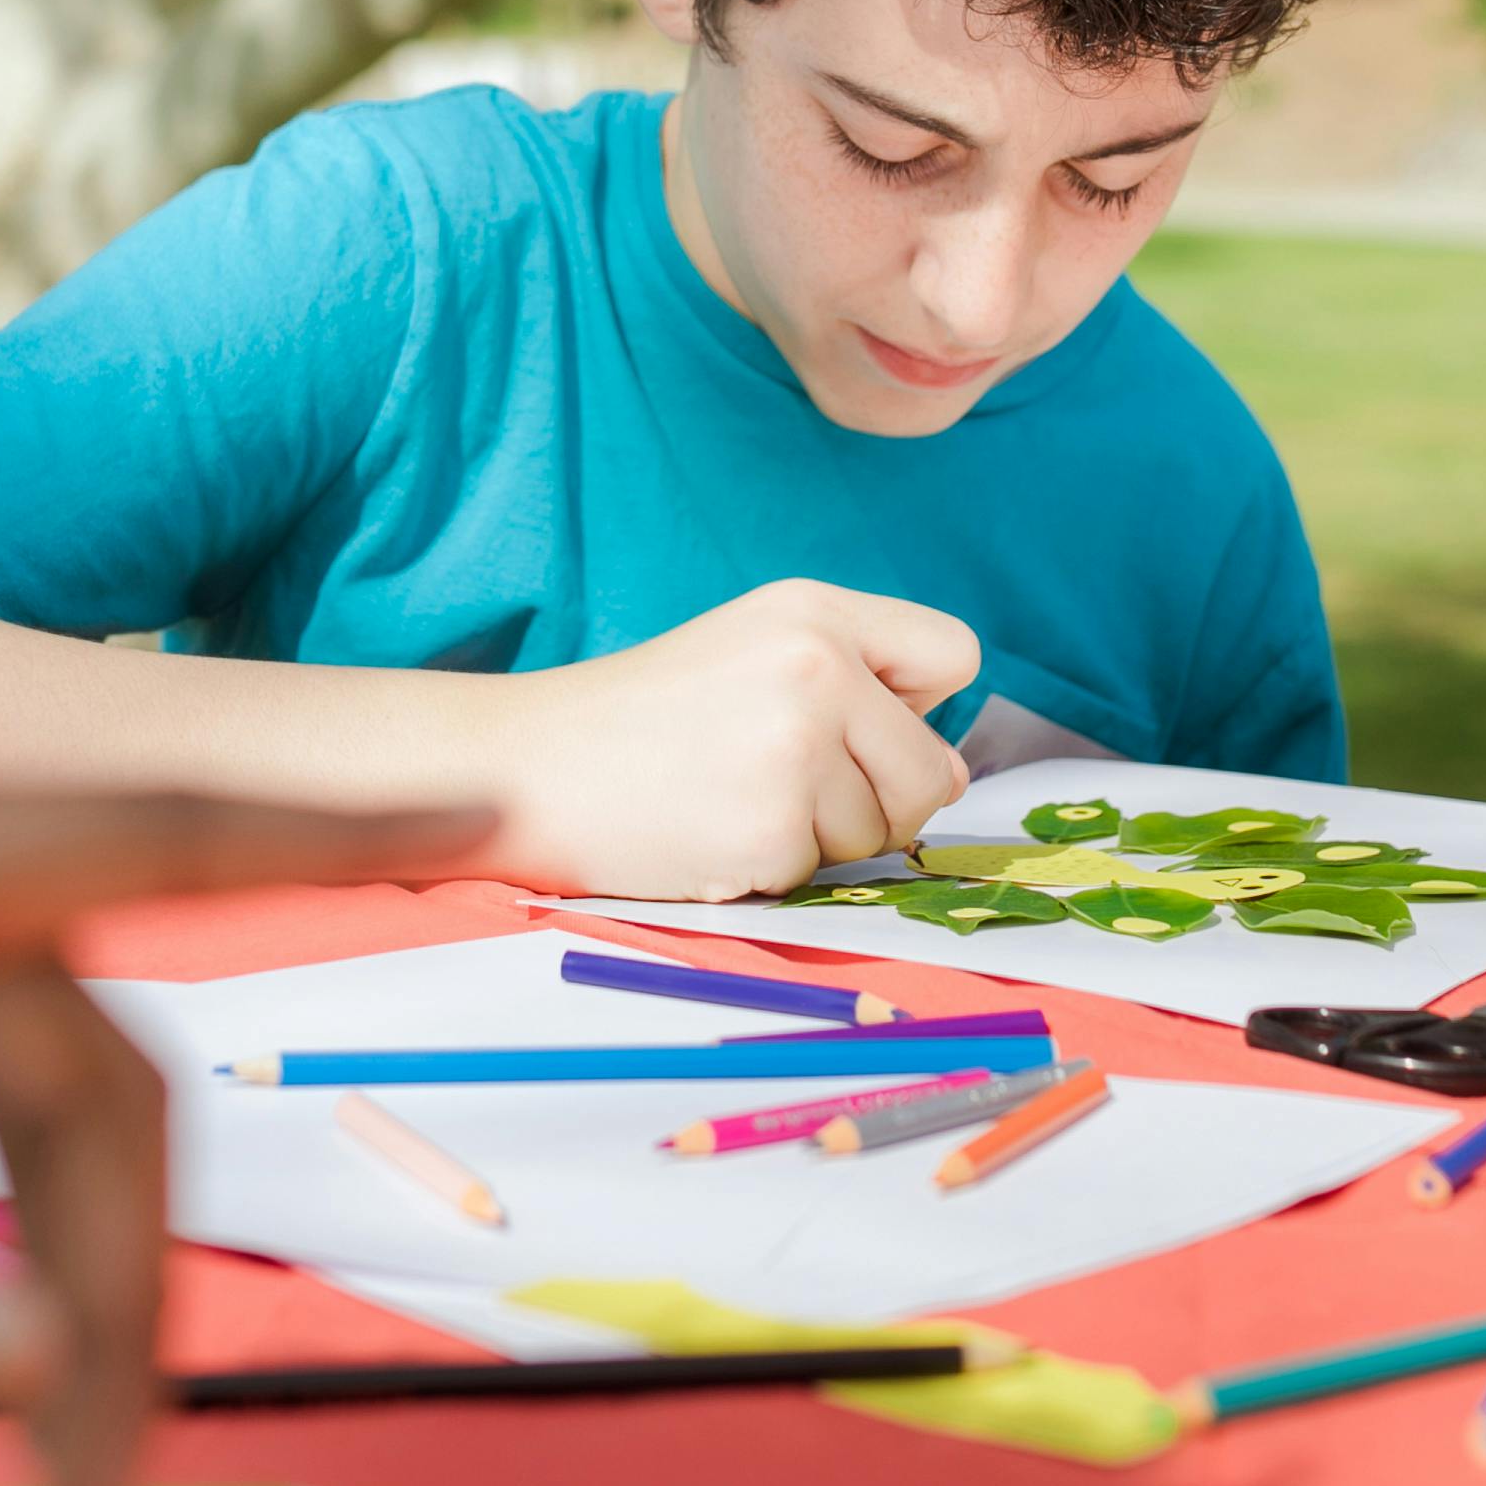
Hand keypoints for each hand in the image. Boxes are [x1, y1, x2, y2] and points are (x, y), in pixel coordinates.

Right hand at [470, 579, 978, 897]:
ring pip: (881, 832)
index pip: (954, 654)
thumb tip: (952, 771)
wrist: (531, 768)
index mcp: (815, 612)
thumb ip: (861, 681)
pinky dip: (775, 869)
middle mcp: (817, 669)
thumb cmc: (644, 716)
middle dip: (875, 797)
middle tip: (776, 777)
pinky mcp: (772, 832)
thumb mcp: (753, 649)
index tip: (862, 723)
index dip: (918, 705)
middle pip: (931, 771)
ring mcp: (796, 753)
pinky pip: (823, 872)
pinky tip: (712, 832)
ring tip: (731, 797)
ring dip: (818, 836)